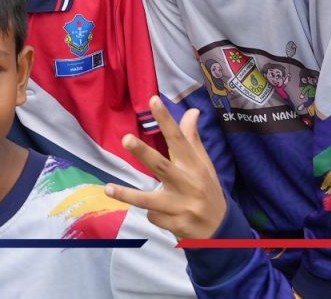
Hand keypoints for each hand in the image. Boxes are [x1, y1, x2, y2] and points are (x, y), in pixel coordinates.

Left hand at [104, 101, 226, 241]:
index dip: (166, 120)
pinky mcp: (175, 224)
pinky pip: (153, 216)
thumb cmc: (208, 191)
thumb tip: (191, 111)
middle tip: (126, 139)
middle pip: (162, 166)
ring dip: (128, 195)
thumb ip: (193, 140)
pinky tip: (162, 214)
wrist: (222, 231)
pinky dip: (153, 214)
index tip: (153, 100)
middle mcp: (188, 184)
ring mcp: (181, 206)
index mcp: (195, 166)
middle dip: (143, 153)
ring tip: (108, 188)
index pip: (179, 139)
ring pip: (150, 200)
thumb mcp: (204, 166)